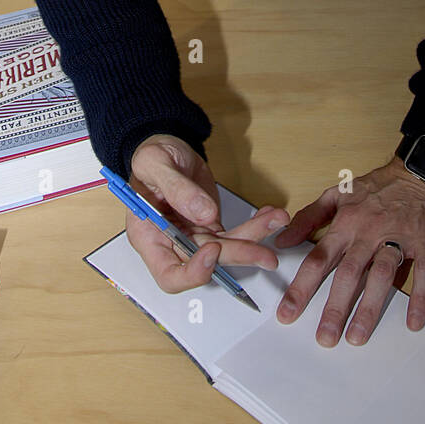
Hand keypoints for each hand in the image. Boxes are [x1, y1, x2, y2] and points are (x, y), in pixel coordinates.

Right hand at [127, 134, 288, 292]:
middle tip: (263, 252)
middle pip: (206, 263)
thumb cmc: (151, 158)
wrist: (167, 149)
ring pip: (227, 249)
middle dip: (237, 255)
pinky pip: (235, 233)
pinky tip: (269, 215)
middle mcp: (171, 243)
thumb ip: (178, 189)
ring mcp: (193, 236)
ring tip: (276, 220)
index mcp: (148, 236)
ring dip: (253, 238)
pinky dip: (254, 226)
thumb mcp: (155, 163)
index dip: (193, 272)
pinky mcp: (210, 227)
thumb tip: (204, 214)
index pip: (170, 274)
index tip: (213, 250)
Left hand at [274, 157, 424, 346]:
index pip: (319, 259)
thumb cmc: (379, 185)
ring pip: (382, 276)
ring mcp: (397, 238)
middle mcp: (369, 233)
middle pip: (349, 273)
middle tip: (324, 337)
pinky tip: (412, 322)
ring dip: (370, 308)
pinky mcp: (424, 243)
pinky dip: (418, 297)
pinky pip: (422, 272)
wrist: (420, 170)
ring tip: (357, 336)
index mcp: (346, 224)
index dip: (302, 287)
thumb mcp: (338, 194)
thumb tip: (283, 239)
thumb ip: (309, 218)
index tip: (288, 313)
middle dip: (335, 307)